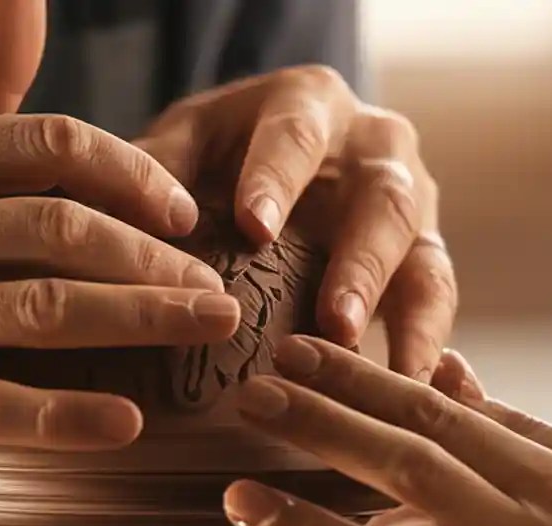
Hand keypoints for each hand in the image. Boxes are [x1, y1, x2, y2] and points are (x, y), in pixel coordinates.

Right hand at [0, 0, 238, 492]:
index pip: (52, 145)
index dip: (137, 177)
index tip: (189, 216)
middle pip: (60, 228)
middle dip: (157, 260)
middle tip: (221, 293)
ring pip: (39, 309)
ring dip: (142, 319)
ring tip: (211, 330)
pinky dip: (63, 418)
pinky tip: (128, 423)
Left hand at [135, 66, 455, 380]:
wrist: (275, 163)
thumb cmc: (218, 157)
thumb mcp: (183, 146)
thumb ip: (154, 173)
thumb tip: (113, 224)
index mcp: (309, 104)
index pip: (295, 135)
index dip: (277, 180)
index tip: (252, 227)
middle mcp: (376, 148)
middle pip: (382, 202)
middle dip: (360, 264)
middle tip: (334, 322)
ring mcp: (413, 207)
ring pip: (425, 261)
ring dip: (408, 320)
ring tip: (390, 375)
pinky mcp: (425, 259)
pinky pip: (438, 307)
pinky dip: (431, 351)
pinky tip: (415, 395)